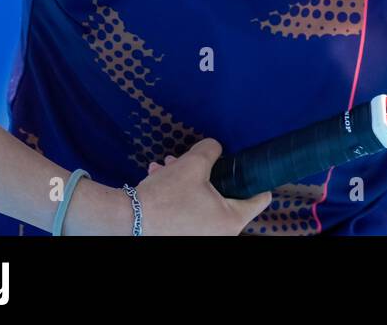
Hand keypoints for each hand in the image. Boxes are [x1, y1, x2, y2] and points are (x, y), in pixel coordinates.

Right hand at [130, 138, 271, 234]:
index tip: (250, 166)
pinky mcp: (183, 236)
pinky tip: (159, 177)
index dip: (257, 178)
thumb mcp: (193, 164)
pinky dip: (178, 194)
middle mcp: (220, 234)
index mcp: (231, 220)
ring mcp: (201, 238)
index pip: (260, 199)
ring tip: (169, 165)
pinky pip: (188, 211)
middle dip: (209, 174)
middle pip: (225, 196)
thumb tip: (215, 148)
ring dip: (188, 181)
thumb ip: (212, 150)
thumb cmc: (164, 196)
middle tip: (194, 160)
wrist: (126, 218)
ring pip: (202, 201)